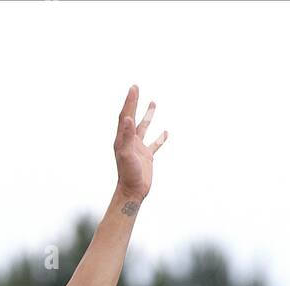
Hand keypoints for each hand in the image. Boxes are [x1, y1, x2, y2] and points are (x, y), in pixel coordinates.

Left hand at [114, 85, 167, 203]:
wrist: (132, 192)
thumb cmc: (128, 175)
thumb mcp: (127, 154)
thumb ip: (127, 136)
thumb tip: (128, 118)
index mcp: (122, 139)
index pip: (125, 116)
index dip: (129, 102)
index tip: (134, 88)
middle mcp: (129, 142)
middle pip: (131, 118)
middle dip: (134, 103)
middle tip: (136, 88)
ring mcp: (138, 149)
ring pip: (144, 128)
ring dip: (148, 116)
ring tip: (153, 103)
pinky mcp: (146, 157)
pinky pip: (154, 145)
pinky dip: (160, 138)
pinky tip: (166, 132)